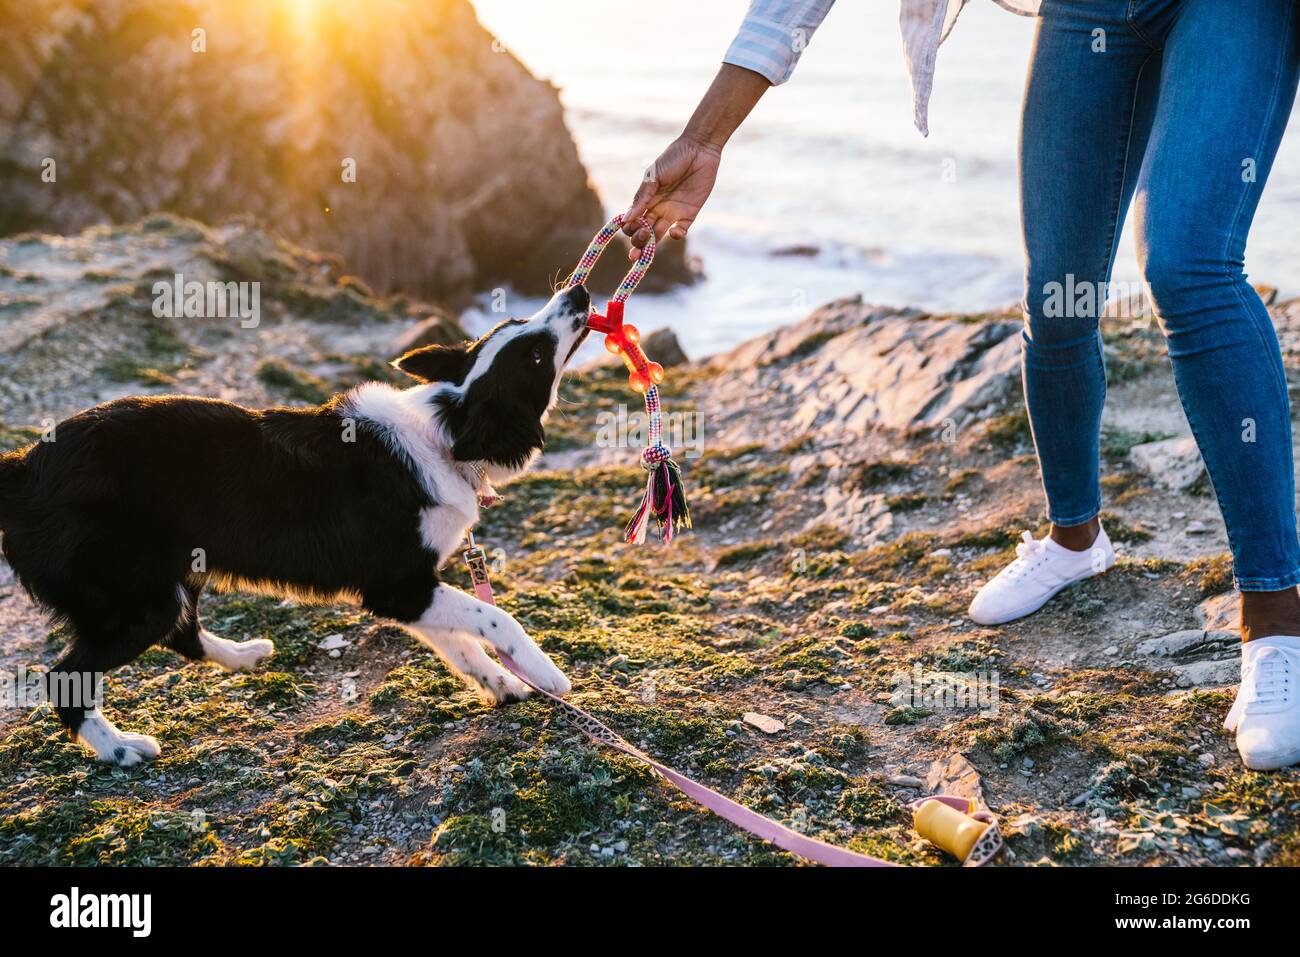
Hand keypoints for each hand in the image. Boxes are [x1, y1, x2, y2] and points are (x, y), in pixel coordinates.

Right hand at [622, 135, 720, 258]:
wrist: (699, 150)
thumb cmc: (673, 158)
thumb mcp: (653, 177)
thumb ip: (642, 198)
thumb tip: (626, 219)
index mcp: (646, 200)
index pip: (633, 221)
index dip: (629, 229)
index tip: (630, 227)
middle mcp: (657, 209)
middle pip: (644, 233)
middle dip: (638, 242)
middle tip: (640, 238)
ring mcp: (673, 213)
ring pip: (658, 236)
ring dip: (652, 244)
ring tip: (649, 243)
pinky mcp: (689, 214)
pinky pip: (681, 231)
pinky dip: (676, 235)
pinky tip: (673, 231)